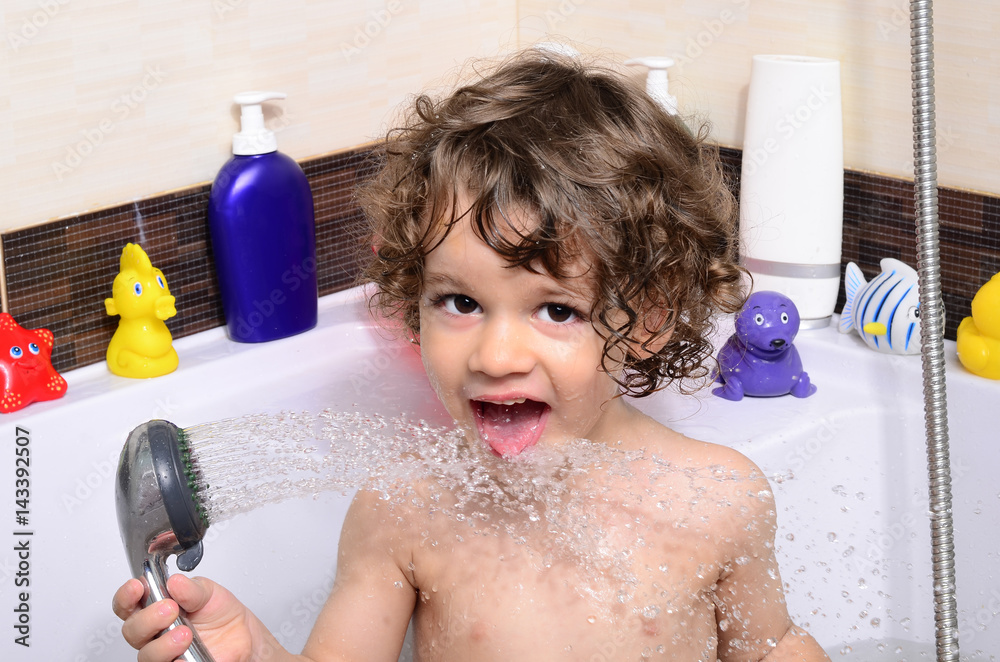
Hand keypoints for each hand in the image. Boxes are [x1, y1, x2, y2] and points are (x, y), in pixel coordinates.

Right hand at [113, 574, 257, 661]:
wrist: (244, 636)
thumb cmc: (219, 613)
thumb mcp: (209, 593)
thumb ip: (191, 588)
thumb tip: (174, 582)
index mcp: (156, 607)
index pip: (128, 604)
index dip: (126, 596)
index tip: (137, 587)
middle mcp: (155, 632)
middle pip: (132, 630)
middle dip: (148, 619)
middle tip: (170, 609)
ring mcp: (165, 652)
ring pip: (146, 655)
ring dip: (163, 644)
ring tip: (185, 634)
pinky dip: (177, 661)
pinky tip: (186, 654)